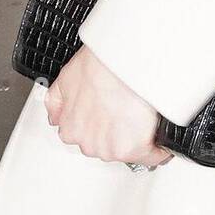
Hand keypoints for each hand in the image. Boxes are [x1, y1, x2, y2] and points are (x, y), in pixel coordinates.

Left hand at [43, 44, 173, 166]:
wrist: (124, 58)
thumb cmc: (101, 62)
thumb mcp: (67, 77)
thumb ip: (57, 101)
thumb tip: (54, 116)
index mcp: (71, 128)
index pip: (83, 137)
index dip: (100, 123)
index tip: (109, 115)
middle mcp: (88, 143)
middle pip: (106, 145)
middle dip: (116, 131)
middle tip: (128, 109)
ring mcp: (111, 148)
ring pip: (128, 150)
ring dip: (137, 137)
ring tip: (144, 114)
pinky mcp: (134, 149)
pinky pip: (153, 156)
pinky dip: (159, 147)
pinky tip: (160, 132)